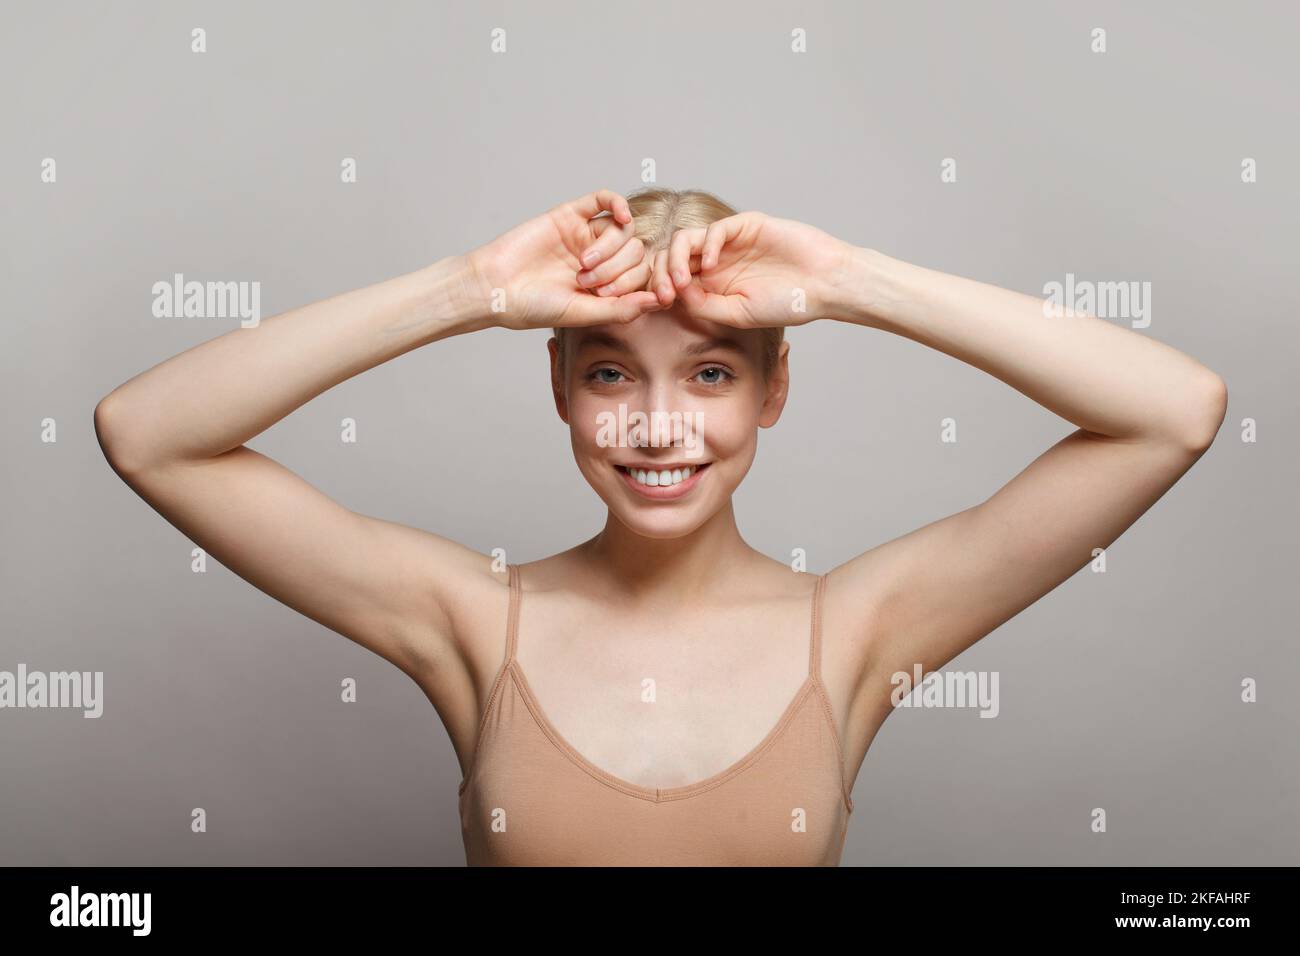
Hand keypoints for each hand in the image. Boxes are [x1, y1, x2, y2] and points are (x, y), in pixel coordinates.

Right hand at [464, 189, 661, 330]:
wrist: (495, 287)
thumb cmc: (535, 306)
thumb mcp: (583, 313)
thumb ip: (622, 309)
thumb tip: (659, 302)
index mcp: (606, 284)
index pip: (642, 275)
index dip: (633, 284)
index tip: (607, 297)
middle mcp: (601, 259)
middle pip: (635, 252)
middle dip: (617, 269)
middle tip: (586, 282)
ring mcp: (586, 235)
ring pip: (623, 229)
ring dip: (610, 248)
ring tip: (582, 265)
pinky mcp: (570, 215)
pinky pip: (603, 199)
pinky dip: (618, 203)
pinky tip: (622, 215)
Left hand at [645, 211, 856, 327]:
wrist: (824, 286)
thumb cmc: (787, 303)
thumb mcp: (737, 314)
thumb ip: (703, 304)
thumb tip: (673, 292)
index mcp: (711, 284)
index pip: (670, 279)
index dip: (658, 288)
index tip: (660, 304)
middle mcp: (715, 261)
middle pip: (671, 257)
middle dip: (660, 274)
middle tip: (665, 293)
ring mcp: (729, 243)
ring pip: (685, 239)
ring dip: (676, 259)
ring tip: (682, 280)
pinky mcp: (746, 226)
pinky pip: (715, 229)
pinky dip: (707, 245)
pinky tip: (711, 266)